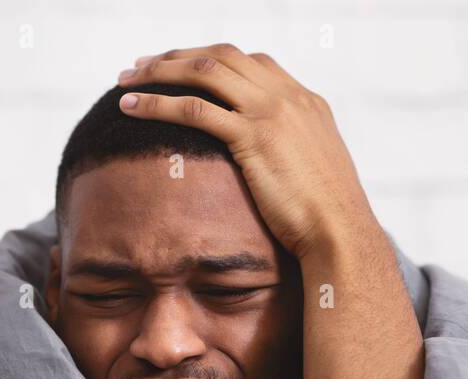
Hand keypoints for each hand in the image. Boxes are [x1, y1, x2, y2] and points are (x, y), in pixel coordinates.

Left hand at [117, 44, 378, 259]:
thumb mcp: (314, 174)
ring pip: (204, 73)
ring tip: (126, 80)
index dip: (212, 61)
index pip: (252, 63)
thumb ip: (292, 155)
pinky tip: (130, 106)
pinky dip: (157, 103)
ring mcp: (271, 112)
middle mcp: (288, 97)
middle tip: (142, 65)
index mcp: (305, 102)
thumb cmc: (327, 220)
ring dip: (159, 72)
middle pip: (222, 57)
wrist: (340, 232)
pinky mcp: (253, 136)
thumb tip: (272, 168)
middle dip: (177, 56)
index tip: (183, 69)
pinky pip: (194, 108)